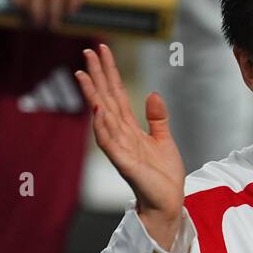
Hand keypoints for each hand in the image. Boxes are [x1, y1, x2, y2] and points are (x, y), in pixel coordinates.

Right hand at [73, 43, 185, 248]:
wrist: (168, 202)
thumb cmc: (163, 175)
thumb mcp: (164, 139)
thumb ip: (157, 117)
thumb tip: (152, 94)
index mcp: (129, 127)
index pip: (116, 94)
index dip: (109, 72)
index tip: (102, 50)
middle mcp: (120, 134)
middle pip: (105, 98)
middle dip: (97, 75)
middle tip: (87, 50)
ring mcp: (120, 147)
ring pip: (102, 115)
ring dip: (93, 94)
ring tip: (84, 73)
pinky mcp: (124, 162)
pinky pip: (109, 141)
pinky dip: (102, 125)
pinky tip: (98, 109)